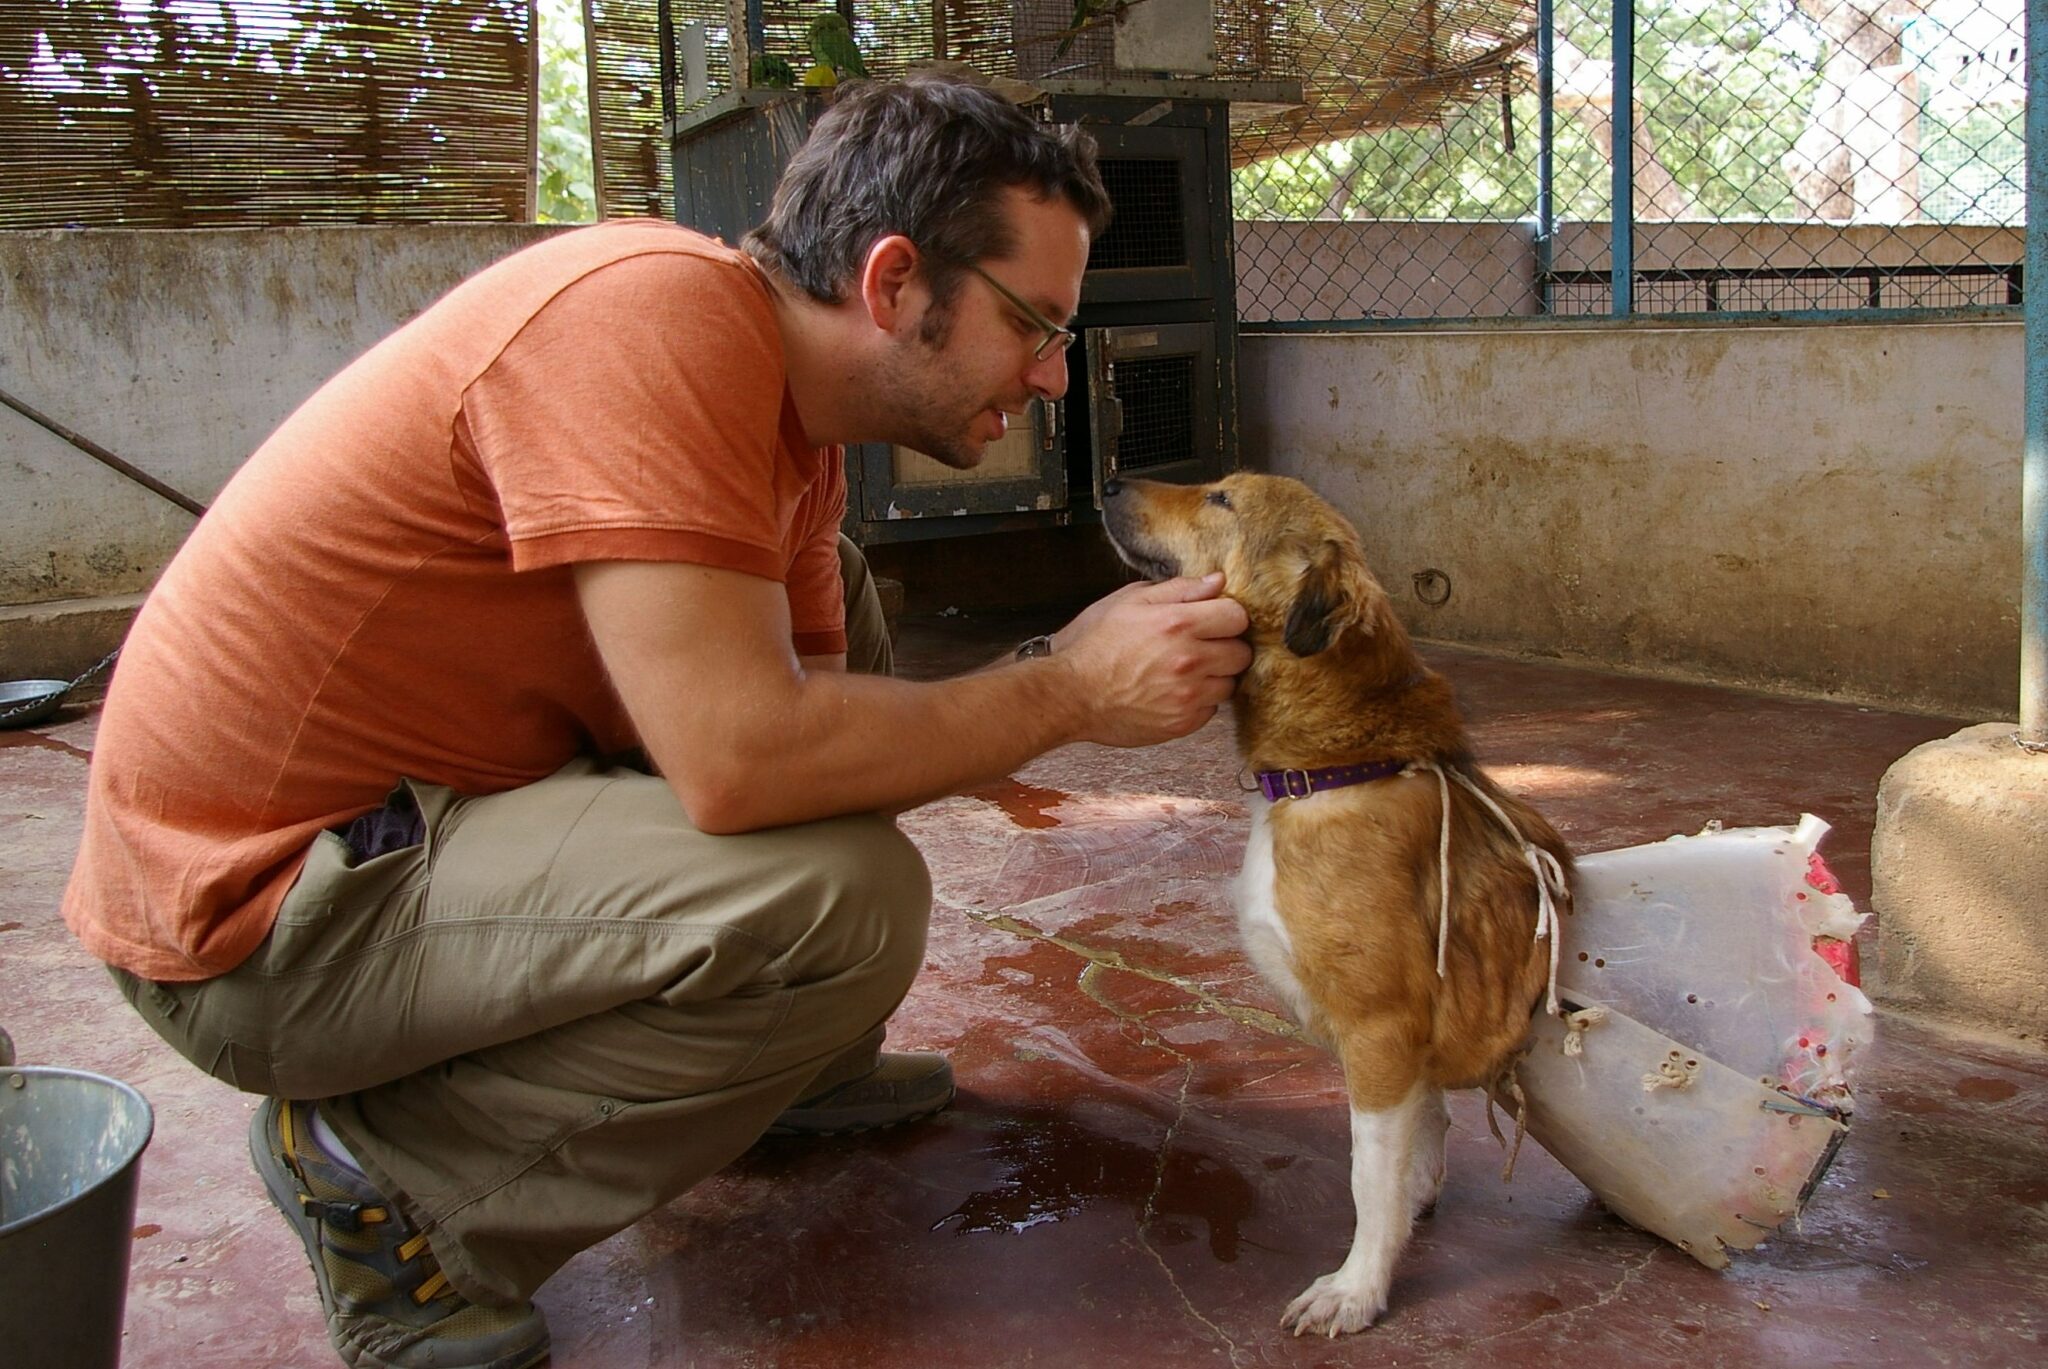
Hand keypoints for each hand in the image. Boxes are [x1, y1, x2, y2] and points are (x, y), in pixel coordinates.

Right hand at [1050, 574, 1250, 746]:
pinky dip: (1198, 701)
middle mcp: (1189, 660)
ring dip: (1214, 677)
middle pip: (1241, 653)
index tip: (1213, 620)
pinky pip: (1211, 709)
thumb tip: (1218, 581)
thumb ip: (1179, 589)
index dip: (1226, 616)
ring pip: (1229, 684)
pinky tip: (1173, 692)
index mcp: (1178, 623)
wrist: (1071, 694)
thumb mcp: (1129, 601)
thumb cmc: (1095, 644)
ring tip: (1184, 672)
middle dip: (1225, 647)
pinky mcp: (1182, 723)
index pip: (1238, 616)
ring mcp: (1188, 695)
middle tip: (1200, 647)